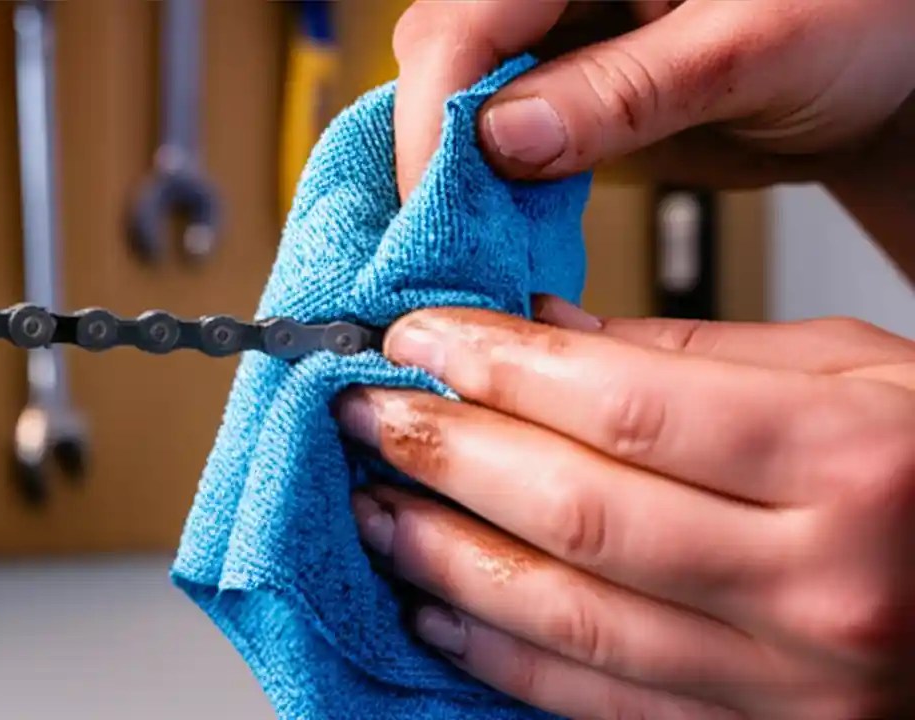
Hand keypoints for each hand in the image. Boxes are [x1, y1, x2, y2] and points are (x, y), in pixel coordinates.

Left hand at [335, 299, 914, 717]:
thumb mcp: (863, 373)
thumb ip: (696, 352)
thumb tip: (543, 334)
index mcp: (857, 461)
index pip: (625, 406)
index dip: (498, 369)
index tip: (417, 339)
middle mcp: (824, 583)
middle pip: (578, 510)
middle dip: (446, 454)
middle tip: (365, 416)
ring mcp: (792, 684)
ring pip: (571, 617)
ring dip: (449, 558)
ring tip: (372, 510)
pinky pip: (599, 705)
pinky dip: (503, 657)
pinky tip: (437, 611)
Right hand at [391, 0, 914, 262]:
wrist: (887, 69)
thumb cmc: (857, 14)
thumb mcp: (752, 47)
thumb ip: (626, 90)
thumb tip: (505, 140)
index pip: (467, 21)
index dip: (434, 114)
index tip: (434, 201)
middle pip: (441, 58)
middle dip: (426, 153)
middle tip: (434, 243)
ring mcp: (556, 42)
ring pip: (455, 103)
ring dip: (447, 180)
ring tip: (452, 250)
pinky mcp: (564, 97)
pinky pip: (495, 143)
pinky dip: (485, 194)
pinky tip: (490, 233)